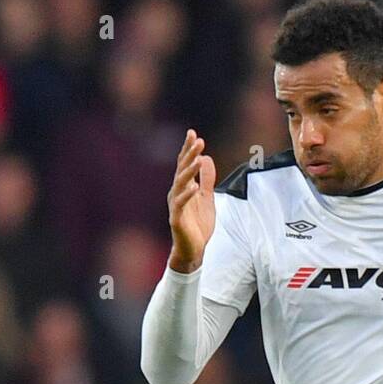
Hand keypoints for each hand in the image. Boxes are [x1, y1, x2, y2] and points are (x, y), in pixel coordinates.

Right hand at [168, 128, 215, 272]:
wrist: (193, 250)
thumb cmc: (198, 224)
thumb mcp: (207, 198)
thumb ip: (207, 179)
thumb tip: (207, 158)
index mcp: (183, 187)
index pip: (184, 164)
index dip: (188, 149)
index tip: (193, 133)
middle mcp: (177, 193)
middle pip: (182, 169)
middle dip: (190, 154)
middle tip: (198, 140)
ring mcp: (176, 205)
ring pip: (181, 183)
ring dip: (189, 170)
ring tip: (198, 158)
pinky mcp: (176, 219)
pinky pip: (181, 204)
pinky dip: (188, 195)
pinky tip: (195, 187)